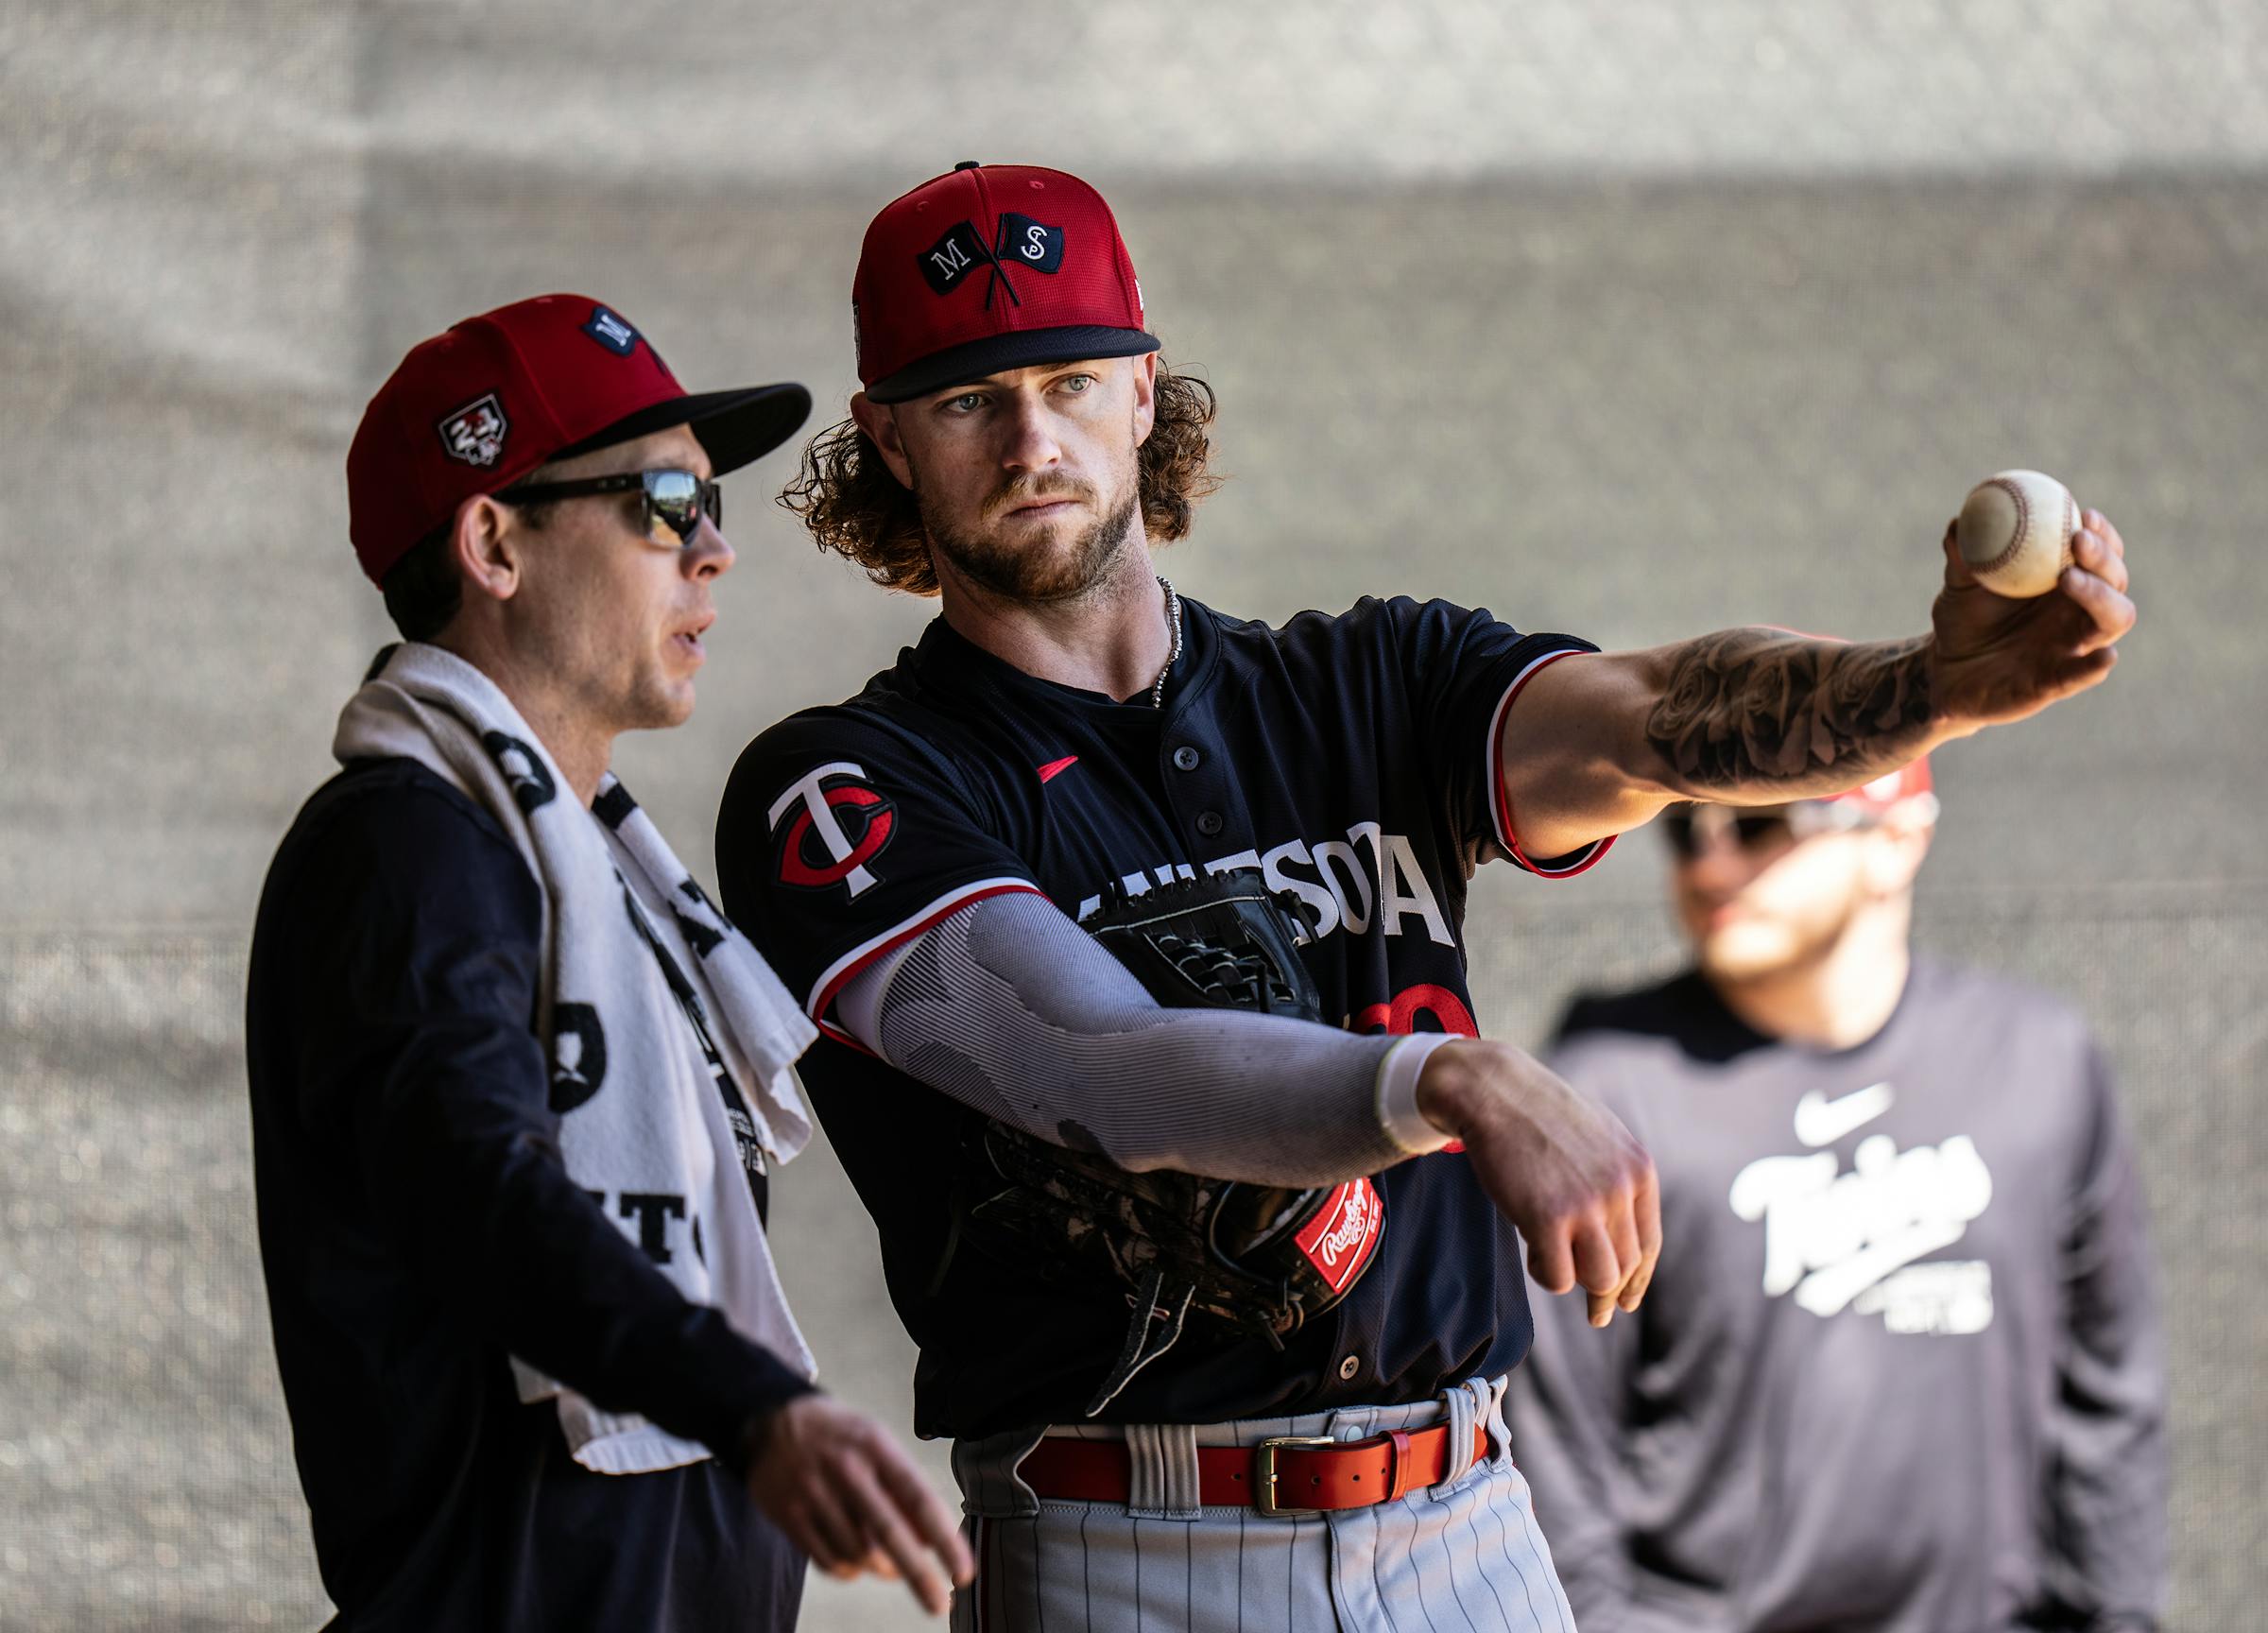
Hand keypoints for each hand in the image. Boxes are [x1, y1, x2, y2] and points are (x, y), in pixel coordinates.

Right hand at [743, 1394, 974, 1616]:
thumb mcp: (877, 1446)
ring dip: (880, 1568)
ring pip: (858, 1554)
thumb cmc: (840, 1439)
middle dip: (919, 1575)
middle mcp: (845, 1469)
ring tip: (888, 1564)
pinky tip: (855, 1560)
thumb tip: (933, 1541)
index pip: (918, 1497)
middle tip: (939, 1605)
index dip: (944, 1538)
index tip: (962, 1571)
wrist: (771, 1423)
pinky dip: (849, 1571)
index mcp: (876, 1447)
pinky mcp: (789, 1515)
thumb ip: (904, 1490)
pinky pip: (828, 1562)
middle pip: (888, 1532)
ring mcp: (814, 1493)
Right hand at [1416, 1040, 1660, 1326]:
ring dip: (1578, 1285)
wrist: (1494, 1090)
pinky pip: (1557, 1277)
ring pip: (1600, 1279)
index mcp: (1638, 1169)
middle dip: (1609, 1296)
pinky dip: (1545, 1273)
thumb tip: (1620, 1239)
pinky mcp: (1547, 1218)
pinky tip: (1532, 1253)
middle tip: (1595, 1315)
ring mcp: (1585, 1205)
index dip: (1638, 1281)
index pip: (1649, 1244)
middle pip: (1625, 1267)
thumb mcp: (1598, 1138)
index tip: (1625, 1302)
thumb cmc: (1538, 1115)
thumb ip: (1617, 1180)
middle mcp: (1620, 1188)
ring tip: (1551, 1267)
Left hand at [1928, 508, 2134, 731]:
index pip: (2102, 554)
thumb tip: (1960, 521)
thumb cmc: (1963, 620)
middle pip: (2115, 581)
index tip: (2085, 515)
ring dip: (2100, 596)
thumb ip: (1961, 554)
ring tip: (2071, 578)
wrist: (1944, 670)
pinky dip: (2095, 666)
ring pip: (2112, 621)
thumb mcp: (1959, 584)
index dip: (2103, 534)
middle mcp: (2079, 613)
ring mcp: (2072, 648)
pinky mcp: (2056, 684)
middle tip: (2077, 540)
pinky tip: (2104, 656)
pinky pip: (2083, 676)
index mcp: (2067, 583)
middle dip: (2103, 558)